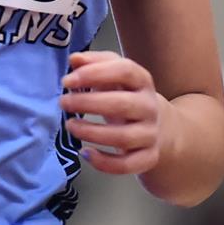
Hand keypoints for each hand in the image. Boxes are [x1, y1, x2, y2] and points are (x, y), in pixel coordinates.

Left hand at [60, 50, 163, 174]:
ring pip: (122, 137)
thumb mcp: (114, 74)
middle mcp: (150, 107)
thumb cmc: (127, 95)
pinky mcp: (148, 157)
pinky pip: (126, 165)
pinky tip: (84, 152)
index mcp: (142, 81)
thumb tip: (74, 59)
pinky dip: (103, 162)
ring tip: (70, 125)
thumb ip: (94, 63)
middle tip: (63, 103)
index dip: (94, 73)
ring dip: (91, 132)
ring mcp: (151, 134)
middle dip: (87, 104)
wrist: (160, 127)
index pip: (124, 70)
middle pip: (121, 105)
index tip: (68, 81)